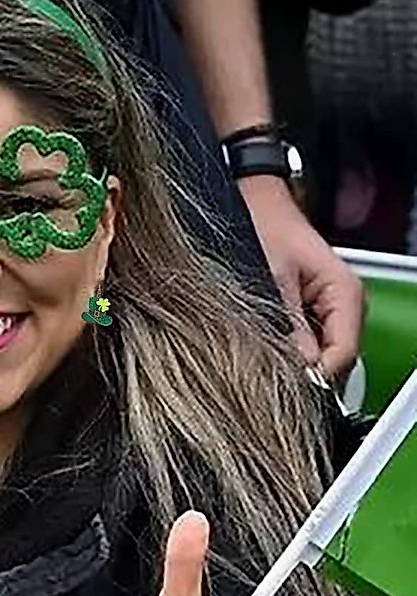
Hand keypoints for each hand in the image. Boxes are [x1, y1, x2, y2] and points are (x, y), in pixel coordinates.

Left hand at [239, 175, 363, 381]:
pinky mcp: (309, 318)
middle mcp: (343, 306)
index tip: (285, 388)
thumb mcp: (269, 280)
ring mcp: (328, 314)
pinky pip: (305, 350)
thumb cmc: (263, 230)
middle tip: (266, 382)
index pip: (343, 355)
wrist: (251, 207)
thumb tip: (297, 369)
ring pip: (320, 361)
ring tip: (261, 364)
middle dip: (305, 376)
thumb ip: (286, 326)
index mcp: (344, 293)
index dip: (315, 378)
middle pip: (335, 364)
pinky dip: (287, 357)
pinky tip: (264, 353)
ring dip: (294, 367)